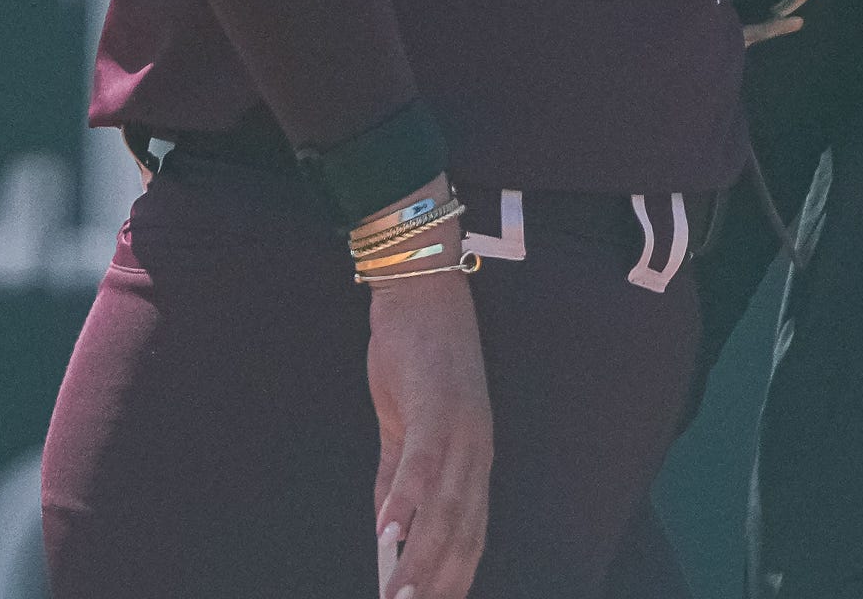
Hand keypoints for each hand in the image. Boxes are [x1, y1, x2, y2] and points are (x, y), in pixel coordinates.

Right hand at [365, 192, 491, 598]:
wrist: (421, 295)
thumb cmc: (415, 360)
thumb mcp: (405, 429)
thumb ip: (397, 480)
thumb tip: (387, 530)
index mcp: (473, 459)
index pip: (471, 534)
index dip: (456, 576)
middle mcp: (476, 451)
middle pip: (462, 532)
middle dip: (438, 582)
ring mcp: (461, 430)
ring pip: (445, 509)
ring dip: (420, 558)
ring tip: (398, 596)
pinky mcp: (437, 407)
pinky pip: (421, 464)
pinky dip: (406, 502)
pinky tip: (386, 534)